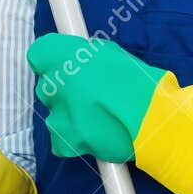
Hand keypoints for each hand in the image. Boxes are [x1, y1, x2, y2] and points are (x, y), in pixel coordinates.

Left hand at [26, 33, 164, 163]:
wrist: (153, 120)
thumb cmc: (139, 83)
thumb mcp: (111, 53)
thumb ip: (86, 57)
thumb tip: (81, 62)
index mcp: (60, 54)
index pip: (39, 54)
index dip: (54, 62)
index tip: (67, 66)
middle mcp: (51, 82)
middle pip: (48, 85)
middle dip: (66, 90)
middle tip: (92, 94)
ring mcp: (56, 114)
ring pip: (55, 114)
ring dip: (71, 115)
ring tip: (99, 117)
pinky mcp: (65, 140)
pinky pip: (61, 140)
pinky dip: (75, 139)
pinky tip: (95, 135)